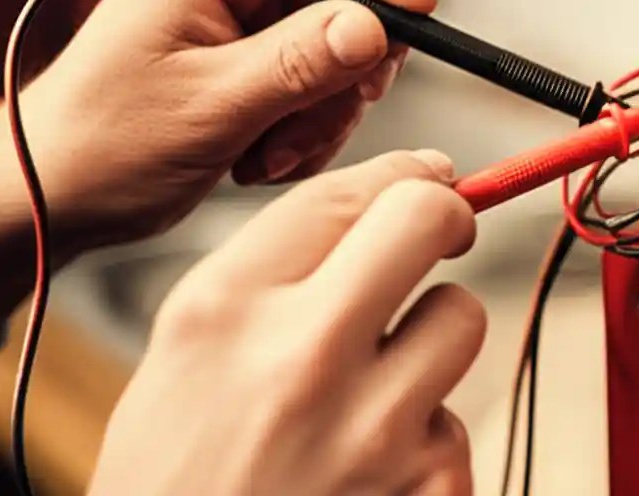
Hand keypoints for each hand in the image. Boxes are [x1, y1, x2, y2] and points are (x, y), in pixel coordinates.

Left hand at [11, 0, 435, 252]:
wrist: (68, 196)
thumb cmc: (101, 143)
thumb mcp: (205, 105)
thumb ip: (295, 64)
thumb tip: (375, 29)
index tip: (406, 15)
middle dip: (352, 56)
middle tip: (327, 107)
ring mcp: (261, 17)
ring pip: (356, 39)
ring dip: (331, 106)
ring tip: (273, 147)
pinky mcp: (275, 60)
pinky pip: (340, 80)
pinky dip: (320, 126)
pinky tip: (268, 152)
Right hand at [90, 149, 483, 495]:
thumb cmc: (178, 476)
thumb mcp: (187, 351)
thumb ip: (279, 267)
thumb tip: (395, 190)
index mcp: (226, 313)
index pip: (348, 193)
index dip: (403, 173)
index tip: (424, 178)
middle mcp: (303, 359)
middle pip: (429, 222)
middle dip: (444, 216)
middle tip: (437, 234)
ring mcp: (374, 429)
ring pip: (460, 317)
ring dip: (429, 340)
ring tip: (370, 386)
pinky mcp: (426, 486)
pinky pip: (456, 420)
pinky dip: (423, 436)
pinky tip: (368, 466)